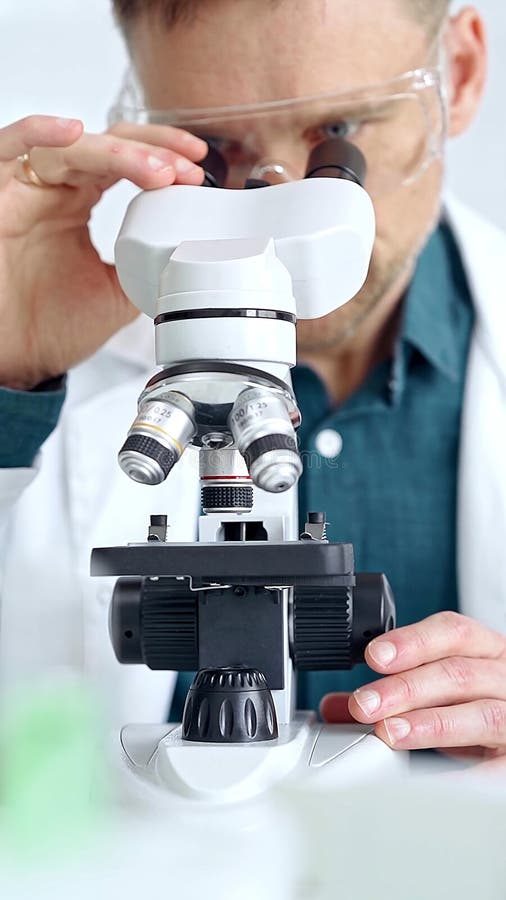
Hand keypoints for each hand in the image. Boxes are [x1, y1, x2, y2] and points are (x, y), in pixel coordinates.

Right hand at [0, 115, 206, 389]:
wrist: (12, 361)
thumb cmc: (48, 329)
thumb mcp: (116, 295)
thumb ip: (144, 266)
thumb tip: (184, 254)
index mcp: (77, 203)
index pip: (123, 160)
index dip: (161, 156)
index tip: (197, 169)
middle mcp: (52, 190)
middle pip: (105, 146)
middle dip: (152, 152)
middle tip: (187, 169)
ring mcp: (22, 189)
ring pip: (71, 148)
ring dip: (119, 154)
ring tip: (157, 171)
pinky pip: (7, 149)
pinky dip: (37, 132)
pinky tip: (72, 131)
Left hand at [321, 612, 505, 770]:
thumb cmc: (475, 707)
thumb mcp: (438, 692)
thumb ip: (390, 695)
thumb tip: (335, 707)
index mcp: (485, 651)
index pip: (453, 632)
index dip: (412, 641)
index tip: (373, 656)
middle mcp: (505, 679)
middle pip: (459, 674)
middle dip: (405, 688)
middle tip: (364, 703)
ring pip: (481, 714)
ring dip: (429, 723)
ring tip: (389, 732)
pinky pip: (495, 769)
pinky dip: (464, 773)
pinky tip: (431, 776)